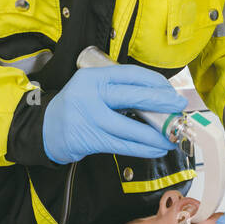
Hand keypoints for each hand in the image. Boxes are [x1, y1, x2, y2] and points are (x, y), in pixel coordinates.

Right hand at [42, 64, 187, 164]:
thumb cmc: (77, 106)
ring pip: (131, 127)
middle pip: (133, 97)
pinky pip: (123, 145)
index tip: (171, 90)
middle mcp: (90, 94)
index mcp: (93, 77)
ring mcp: (89, 118)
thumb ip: (118, 89)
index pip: (131, 74)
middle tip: (179, 108)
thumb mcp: (92, 87)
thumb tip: (158, 98)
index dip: (155, 82)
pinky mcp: (89, 139)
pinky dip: (143, 148)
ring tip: (171, 137)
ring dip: (155, 134)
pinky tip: (156, 149)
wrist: (45, 128)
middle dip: (161, 103)